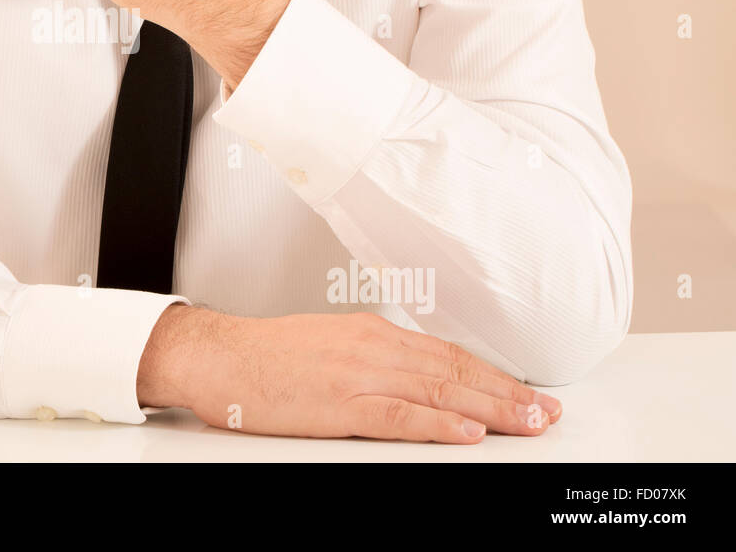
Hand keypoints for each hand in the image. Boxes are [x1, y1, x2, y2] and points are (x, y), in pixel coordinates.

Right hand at [138, 306, 561, 442]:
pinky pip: (398, 415)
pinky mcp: (338, 404)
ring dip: (489, 408)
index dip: (492, 375)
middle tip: (547, 413)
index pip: (447, 354)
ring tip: (527, 423)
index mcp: (371, 332)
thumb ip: (373, 357)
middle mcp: (372, 346)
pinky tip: (467, 433)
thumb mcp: (329, 344)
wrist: (219, 355)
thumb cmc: (266, 355)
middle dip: (506, 393)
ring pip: (438, 391)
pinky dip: (437, 424)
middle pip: (454, 371)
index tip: (526, 392)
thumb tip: (412, 376)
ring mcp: (357, 374)